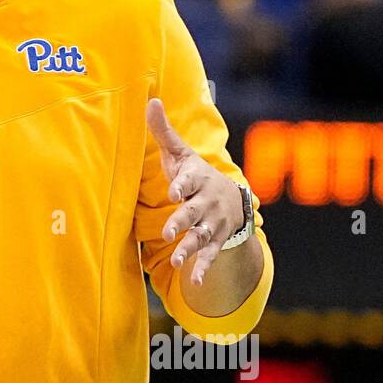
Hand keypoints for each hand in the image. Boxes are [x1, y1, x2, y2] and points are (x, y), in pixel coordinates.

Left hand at [146, 98, 243, 286]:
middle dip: (182, 220)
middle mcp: (206, 201)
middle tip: (168, 230)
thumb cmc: (195, 175)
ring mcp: (212, 223)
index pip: (190, 179)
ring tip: (176, 261)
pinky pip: (210, 256)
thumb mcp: (181, 154)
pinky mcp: (216, 241)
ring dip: (188, 249)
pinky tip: (192, 282)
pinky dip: (203, 269)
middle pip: (193, 211)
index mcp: (197, 178)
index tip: (174, 191)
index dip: (183, 185)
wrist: (232, 199)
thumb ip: (163, 131)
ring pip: (201, 236)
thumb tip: (150, 100)